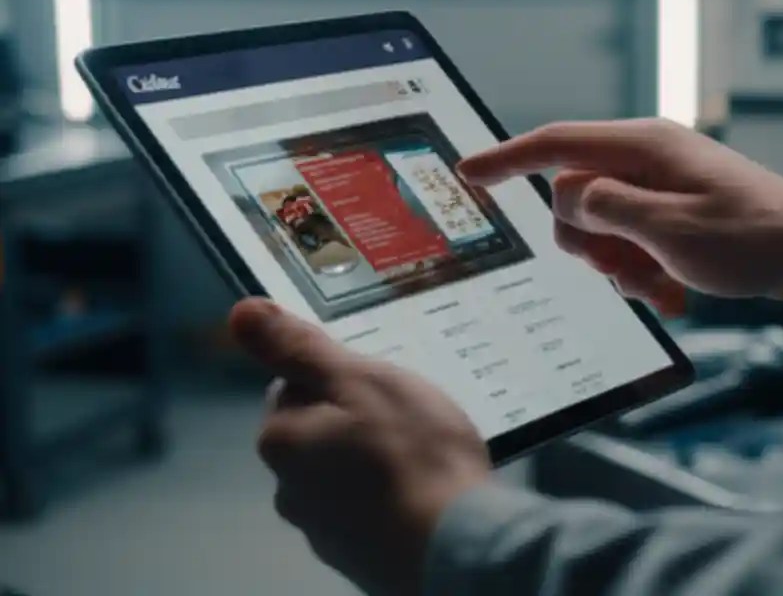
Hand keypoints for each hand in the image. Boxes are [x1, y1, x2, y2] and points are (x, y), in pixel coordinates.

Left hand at [229, 298, 490, 595]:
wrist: (454, 546)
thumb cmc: (412, 453)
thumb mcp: (359, 381)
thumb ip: (300, 349)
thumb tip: (240, 312)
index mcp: (282, 439)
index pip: (294, 388)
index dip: (339, 378)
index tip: (379, 384)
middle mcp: (288, 489)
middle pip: (318, 435)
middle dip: (354, 423)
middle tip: (407, 418)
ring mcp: (321, 531)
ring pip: (342, 477)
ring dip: (371, 465)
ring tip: (422, 460)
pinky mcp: (357, 558)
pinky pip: (367, 514)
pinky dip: (389, 502)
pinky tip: (423, 495)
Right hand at [458, 119, 782, 311]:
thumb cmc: (753, 238)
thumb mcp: (670, 231)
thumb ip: (609, 210)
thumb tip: (568, 196)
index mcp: (643, 148)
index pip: (557, 145)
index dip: (507, 159)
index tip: (469, 174)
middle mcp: (646, 159)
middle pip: (574, 197)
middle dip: (589, 244)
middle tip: (625, 268)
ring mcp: (660, 187)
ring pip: (601, 228)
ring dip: (619, 266)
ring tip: (662, 284)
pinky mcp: (673, 213)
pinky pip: (632, 243)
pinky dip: (643, 271)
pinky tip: (674, 291)